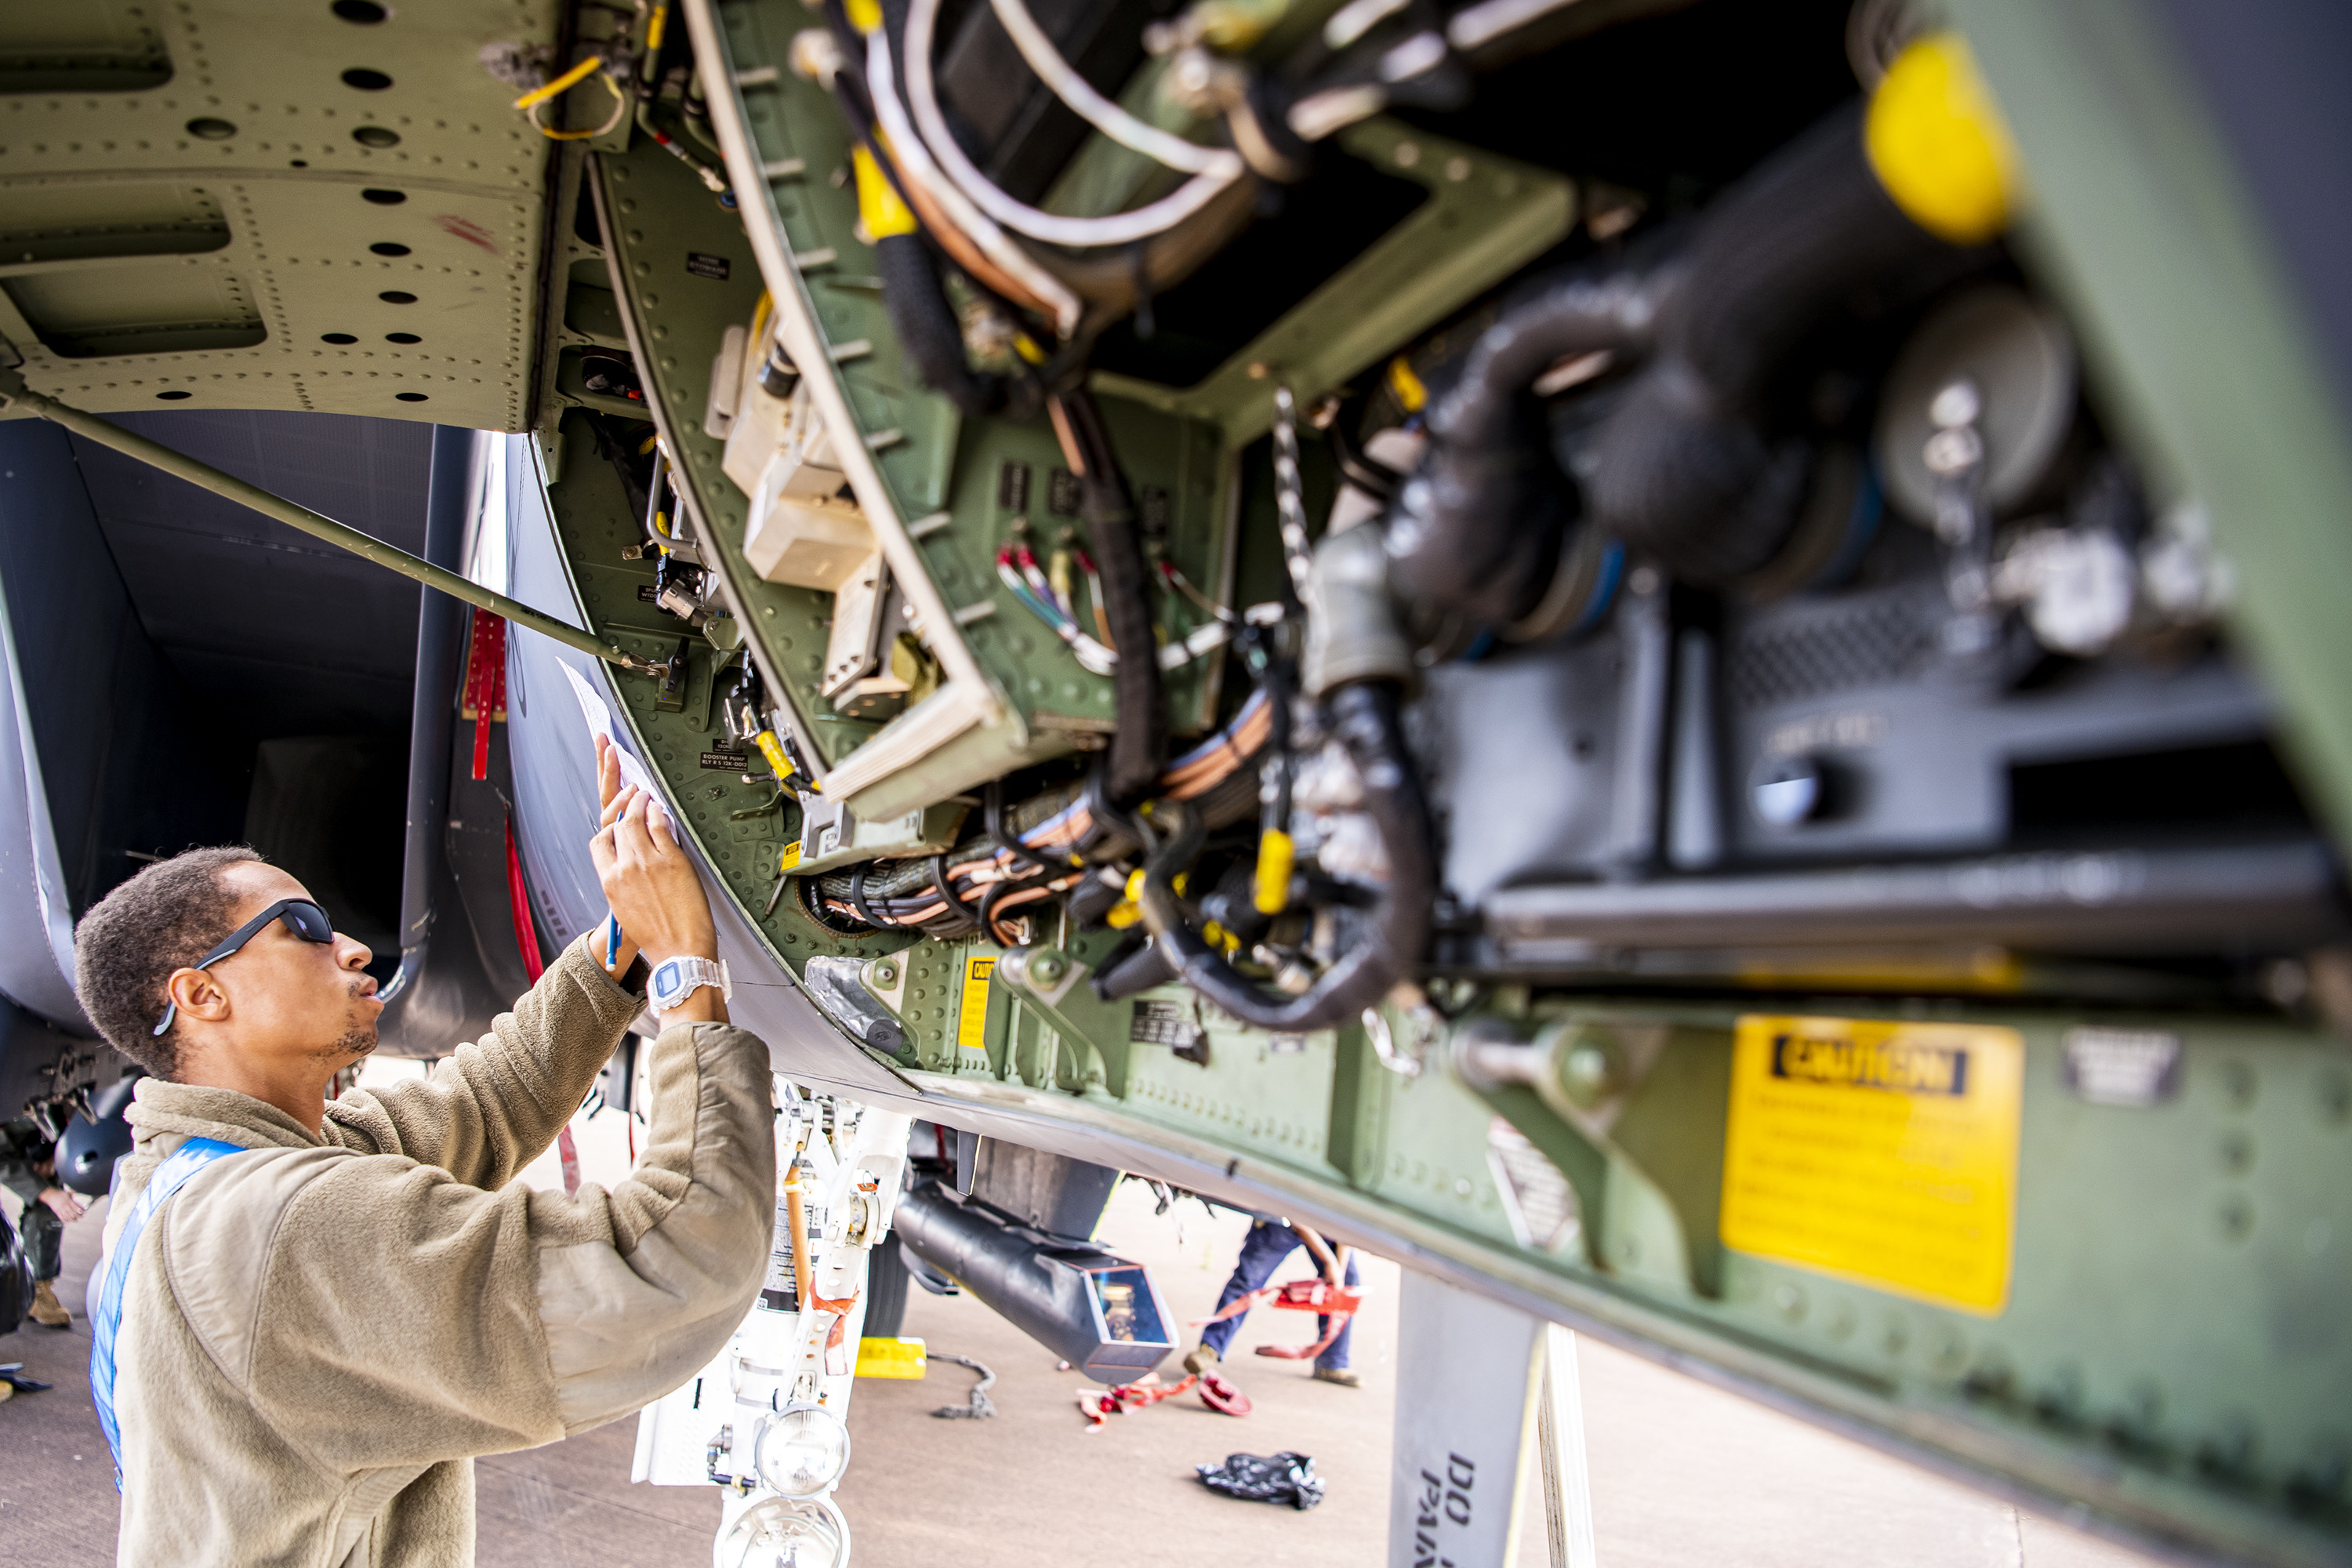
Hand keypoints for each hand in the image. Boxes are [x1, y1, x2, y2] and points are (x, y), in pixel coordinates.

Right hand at [40, 1186, 84, 1222]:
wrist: (50, 1195)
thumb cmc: (60, 1194)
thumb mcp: (67, 1193)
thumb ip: (73, 1193)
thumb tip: (79, 1194)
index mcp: (68, 1200)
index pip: (74, 1207)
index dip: (79, 1210)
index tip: (83, 1212)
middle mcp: (64, 1205)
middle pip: (71, 1212)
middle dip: (77, 1216)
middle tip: (82, 1217)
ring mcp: (60, 1209)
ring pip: (66, 1216)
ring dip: (72, 1219)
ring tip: (76, 1220)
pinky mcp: (56, 1212)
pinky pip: (61, 1217)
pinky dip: (64, 1220)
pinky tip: (68, 1222)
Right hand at [589, 782, 716, 972]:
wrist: (679, 949)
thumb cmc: (657, 933)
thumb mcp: (626, 908)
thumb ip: (624, 881)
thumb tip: (630, 860)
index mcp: (610, 882)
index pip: (599, 842)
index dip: (607, 828)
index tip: (617, 822)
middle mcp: (625, 869)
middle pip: (617, 826)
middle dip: (624, 806)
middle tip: (633, 796)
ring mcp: (648, 862)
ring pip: (636, 820)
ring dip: (640, 802)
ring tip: (645, 796)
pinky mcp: (671, 859)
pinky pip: (660, 826)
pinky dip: (658, 812)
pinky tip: (661, 809)